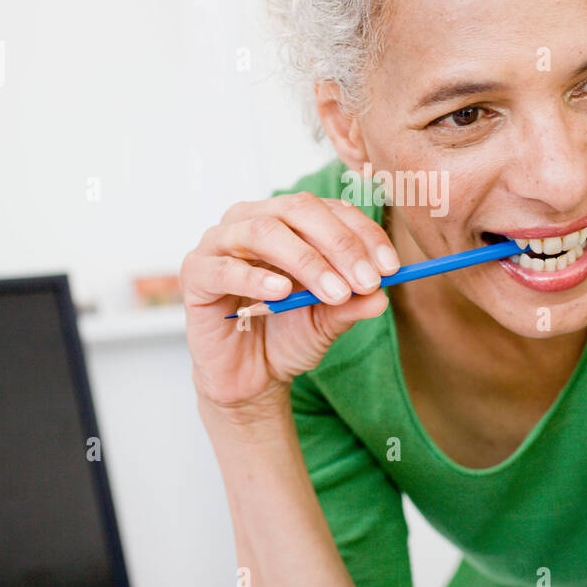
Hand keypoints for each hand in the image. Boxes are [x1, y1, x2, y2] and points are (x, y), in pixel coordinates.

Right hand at [180, 193, 399, 415]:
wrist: (249, 377)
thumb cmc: (287, 335)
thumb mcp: (328, 320)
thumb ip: (352, 304)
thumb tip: (382, 294)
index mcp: (288, 220)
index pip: (331, 210)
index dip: (364, 235)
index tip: (390, 269)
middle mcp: (253, 220)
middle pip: (298, 209)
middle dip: (339, 244)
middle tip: (366, 280)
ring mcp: (220, 243)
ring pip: (263, 231)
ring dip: (305, 260)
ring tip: (332, 291)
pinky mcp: (196, 273)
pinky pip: (224, 267)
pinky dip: (255, 277)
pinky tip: (281, 293)